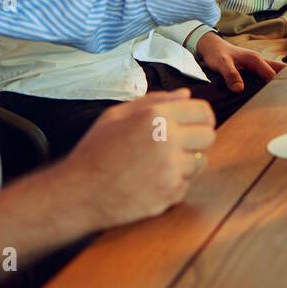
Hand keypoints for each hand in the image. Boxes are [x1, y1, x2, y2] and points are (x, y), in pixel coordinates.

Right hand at [64, 90, 216, 228]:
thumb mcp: (117, 115)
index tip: (193, 126)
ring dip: (185, 164)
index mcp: (156, 115)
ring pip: (200, 162)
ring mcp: (171, 169)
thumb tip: (186, 94)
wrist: (78, 193)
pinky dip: (173, 185)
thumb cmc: (96, 151)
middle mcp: (168, 139)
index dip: (201, 118)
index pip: (204, 112)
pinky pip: (186, 185)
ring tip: (157, 165)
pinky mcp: (170, 193)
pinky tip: (150, 182)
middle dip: (196, 140)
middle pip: (209, 136)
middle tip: (176, 146)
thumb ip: (155, 100)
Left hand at [195, 32, 282, 90]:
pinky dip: (273, 81)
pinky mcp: (255, 68)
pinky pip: (268, 74)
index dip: (277, 86)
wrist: (211, 46)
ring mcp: (258, 64)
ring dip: (280, 81)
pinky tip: (272, 92)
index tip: (281, 98)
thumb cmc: (217, 53)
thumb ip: (231, 75)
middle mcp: (260, 60)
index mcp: (255, 60)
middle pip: (281, 70)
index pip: (273, 74)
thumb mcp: (221, 64)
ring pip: (276, 71)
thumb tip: (239, 89)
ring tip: (285, 97)